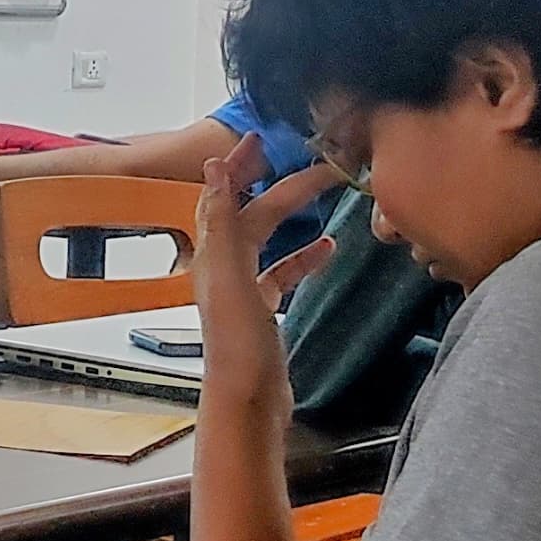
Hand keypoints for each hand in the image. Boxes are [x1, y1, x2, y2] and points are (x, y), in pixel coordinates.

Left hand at [190, 129, 335, 406]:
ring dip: (294, 214)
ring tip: (327, 193)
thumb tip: (212, 168)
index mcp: (213, 254)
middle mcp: (222, 267)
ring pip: (269, 238)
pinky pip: (282, 272)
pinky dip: (303, 256)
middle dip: (282, 185)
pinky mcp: (261, 311)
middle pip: (253, 212)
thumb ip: (222, 222)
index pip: (224, 194)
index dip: (239, 164)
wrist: (248, 403)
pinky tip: (329, 248)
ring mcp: (242, 289)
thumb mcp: (230, 278)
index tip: (260, 137)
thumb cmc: (238, 346)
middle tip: (319, 163)